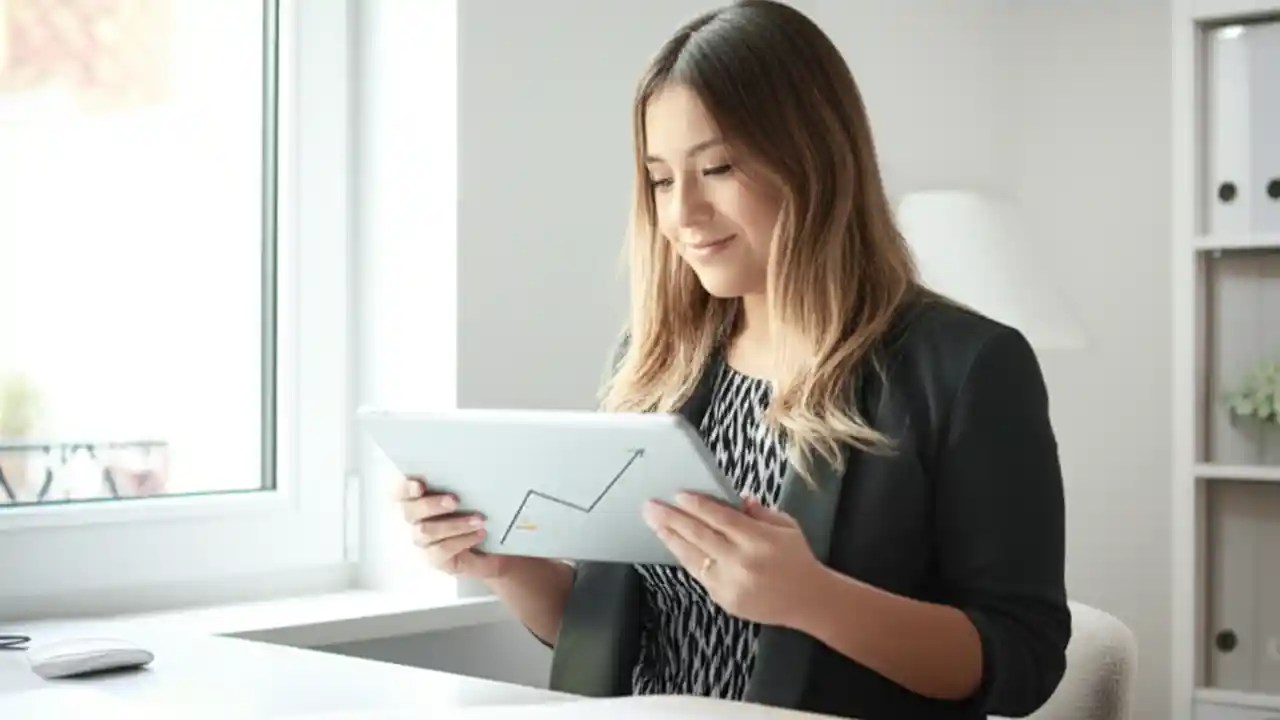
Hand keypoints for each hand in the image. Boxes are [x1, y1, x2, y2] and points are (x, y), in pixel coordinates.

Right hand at [397, 476, 513, 578]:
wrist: (494, 546)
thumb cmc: (476, 512)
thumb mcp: (470, 495)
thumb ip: (459, 483)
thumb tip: (470, 467)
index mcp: (418, 498)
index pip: (399, 491)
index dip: (405, 488)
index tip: (420, 485)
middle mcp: (415, 520)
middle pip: (409, 511)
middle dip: (431, 504)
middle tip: (454, 501)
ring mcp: (422, 542)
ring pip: (425, 531)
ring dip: (454, 524)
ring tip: (479, 520)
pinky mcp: (434, 559)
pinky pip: (440, 550)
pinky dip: (462, 540)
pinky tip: (479, 534)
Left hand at [643, 492, 827, 627]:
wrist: (808, 601)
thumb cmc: (796, 558)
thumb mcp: (786, 526)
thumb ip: (759, 513)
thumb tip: (737, 499)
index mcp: (758, 539)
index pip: (720, 517)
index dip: (696, 505)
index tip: (676, 494)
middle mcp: (740, 561)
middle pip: (699, 535)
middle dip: (672, 519)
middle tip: (650, 506)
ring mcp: (729, 583)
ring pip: (693, 557)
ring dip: (671, 538)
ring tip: (654, 524)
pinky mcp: (723, 599)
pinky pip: (699, 574)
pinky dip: (685, 558)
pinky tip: (674, 545)